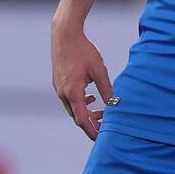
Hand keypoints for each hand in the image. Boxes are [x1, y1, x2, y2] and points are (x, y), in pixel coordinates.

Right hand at [51, 18, 112, 140]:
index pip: (82, 120)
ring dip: (86, 112)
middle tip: (105, 125)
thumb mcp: (99, 70)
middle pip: (77, 116)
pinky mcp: (58, 82)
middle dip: (91, 122)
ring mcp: (58, 88)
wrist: (64, 35)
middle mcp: (63, 93)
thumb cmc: (83, 51)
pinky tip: (90, 97)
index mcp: (73, 92)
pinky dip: (80, 103)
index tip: (100, 138)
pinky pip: (69, 99)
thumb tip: (115, 105)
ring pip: (73, 108)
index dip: (92, 131)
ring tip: (100, 111)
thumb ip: (107, 89)